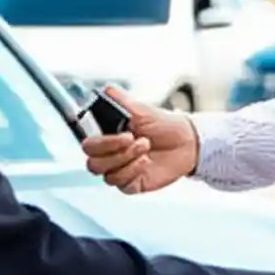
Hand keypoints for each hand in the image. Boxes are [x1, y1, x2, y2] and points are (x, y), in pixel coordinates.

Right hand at [79, 86, 198, 193]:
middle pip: (93, 163)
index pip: (88, 145)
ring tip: (146, 146)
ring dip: (127, 159)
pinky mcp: (131, 184)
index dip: (102, 142)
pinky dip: (133, 171)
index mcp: (106, 138)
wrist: (186, 141)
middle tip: (137, 139)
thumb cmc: (162, 125)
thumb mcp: (142, 110)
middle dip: (116, 152)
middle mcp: (109, 156)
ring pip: (107, 175)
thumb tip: (106, 90)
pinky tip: (146, 161)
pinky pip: (122, 184)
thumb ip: (121, 101)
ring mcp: (119, 171)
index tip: (125, 133)